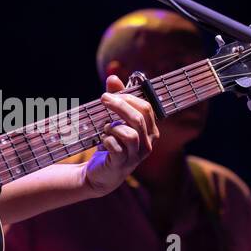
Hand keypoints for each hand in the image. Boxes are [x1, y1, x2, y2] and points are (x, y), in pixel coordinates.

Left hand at [81, 75, 159, 197]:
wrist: (101, 173)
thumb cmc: (111, 143)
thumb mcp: (114, 119)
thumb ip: (116, 98)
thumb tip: (113, 77)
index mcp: (150, 130)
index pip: (147, 109)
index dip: (129, 97)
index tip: (110, 92)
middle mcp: (147, 143)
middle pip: (138, 119)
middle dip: (119, 105)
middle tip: (103, 98)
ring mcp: (136, 156)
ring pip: (130, 134)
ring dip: (113, 127)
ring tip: (105, 129)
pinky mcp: (122, 164)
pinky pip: (116, 147)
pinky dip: (107, 140)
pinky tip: (103, 141)